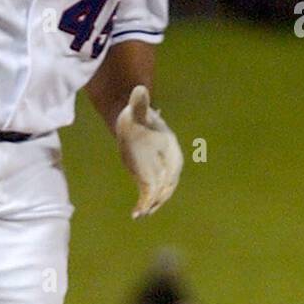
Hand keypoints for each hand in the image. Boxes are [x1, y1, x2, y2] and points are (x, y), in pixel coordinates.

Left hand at [115, 84, 182, 217]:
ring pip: (160, 193)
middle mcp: (169, 164)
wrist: (133, 122)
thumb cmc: (136, 116)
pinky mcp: (149, 177)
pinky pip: (150, 194)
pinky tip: (135, 214)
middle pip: (167, 185)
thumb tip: (139, 89)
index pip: (170, 171)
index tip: (152, 195)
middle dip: (157, 199)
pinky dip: (144, 204)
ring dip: (151, 205)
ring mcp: (160, 172)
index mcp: (171, 149)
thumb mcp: (136, 110)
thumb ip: (139, 104)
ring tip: (139, 215)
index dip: (163, 183)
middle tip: (144, 210)